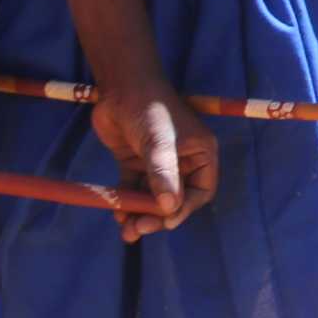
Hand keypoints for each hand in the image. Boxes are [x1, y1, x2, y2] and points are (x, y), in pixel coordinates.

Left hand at [90, 80, 218, 242]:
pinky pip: (134, 189)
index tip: (164, 220)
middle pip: (175, 199)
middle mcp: (182, 161)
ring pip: (152, 197)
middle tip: (139, 228)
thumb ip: (164, 175)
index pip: (200, 191)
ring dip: (140, 214)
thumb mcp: (160, 143)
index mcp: (200, 154)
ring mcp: (157, 163)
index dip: (185, 209)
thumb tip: (170, 209)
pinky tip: (116, 214)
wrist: (121, 87)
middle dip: (158, 216)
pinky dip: (126, 202)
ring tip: (126, 231)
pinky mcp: (135, 162)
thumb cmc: (150, 110)